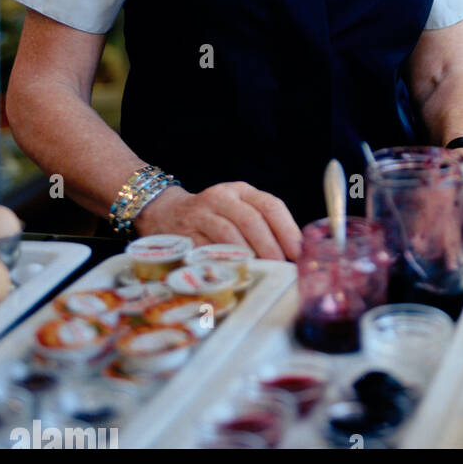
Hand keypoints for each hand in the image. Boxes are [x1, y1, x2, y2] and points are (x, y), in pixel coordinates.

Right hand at [133, 182, 302, 261]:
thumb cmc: (212, 217)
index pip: (270, 205)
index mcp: (241, 191)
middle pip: (251, 219)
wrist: (164, 212)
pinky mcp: (184, 233)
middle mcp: (221, 197)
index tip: (298, 250)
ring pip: (229, 232)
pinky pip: (205, 249)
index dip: (287, 228)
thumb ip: (260, 225)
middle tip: (280, 266)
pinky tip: (233, 272)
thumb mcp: (237, 210)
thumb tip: (291, 254)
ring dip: (248, 254)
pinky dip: (222, 261)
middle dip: (269, 245)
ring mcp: (201, 214)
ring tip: (261, 271)